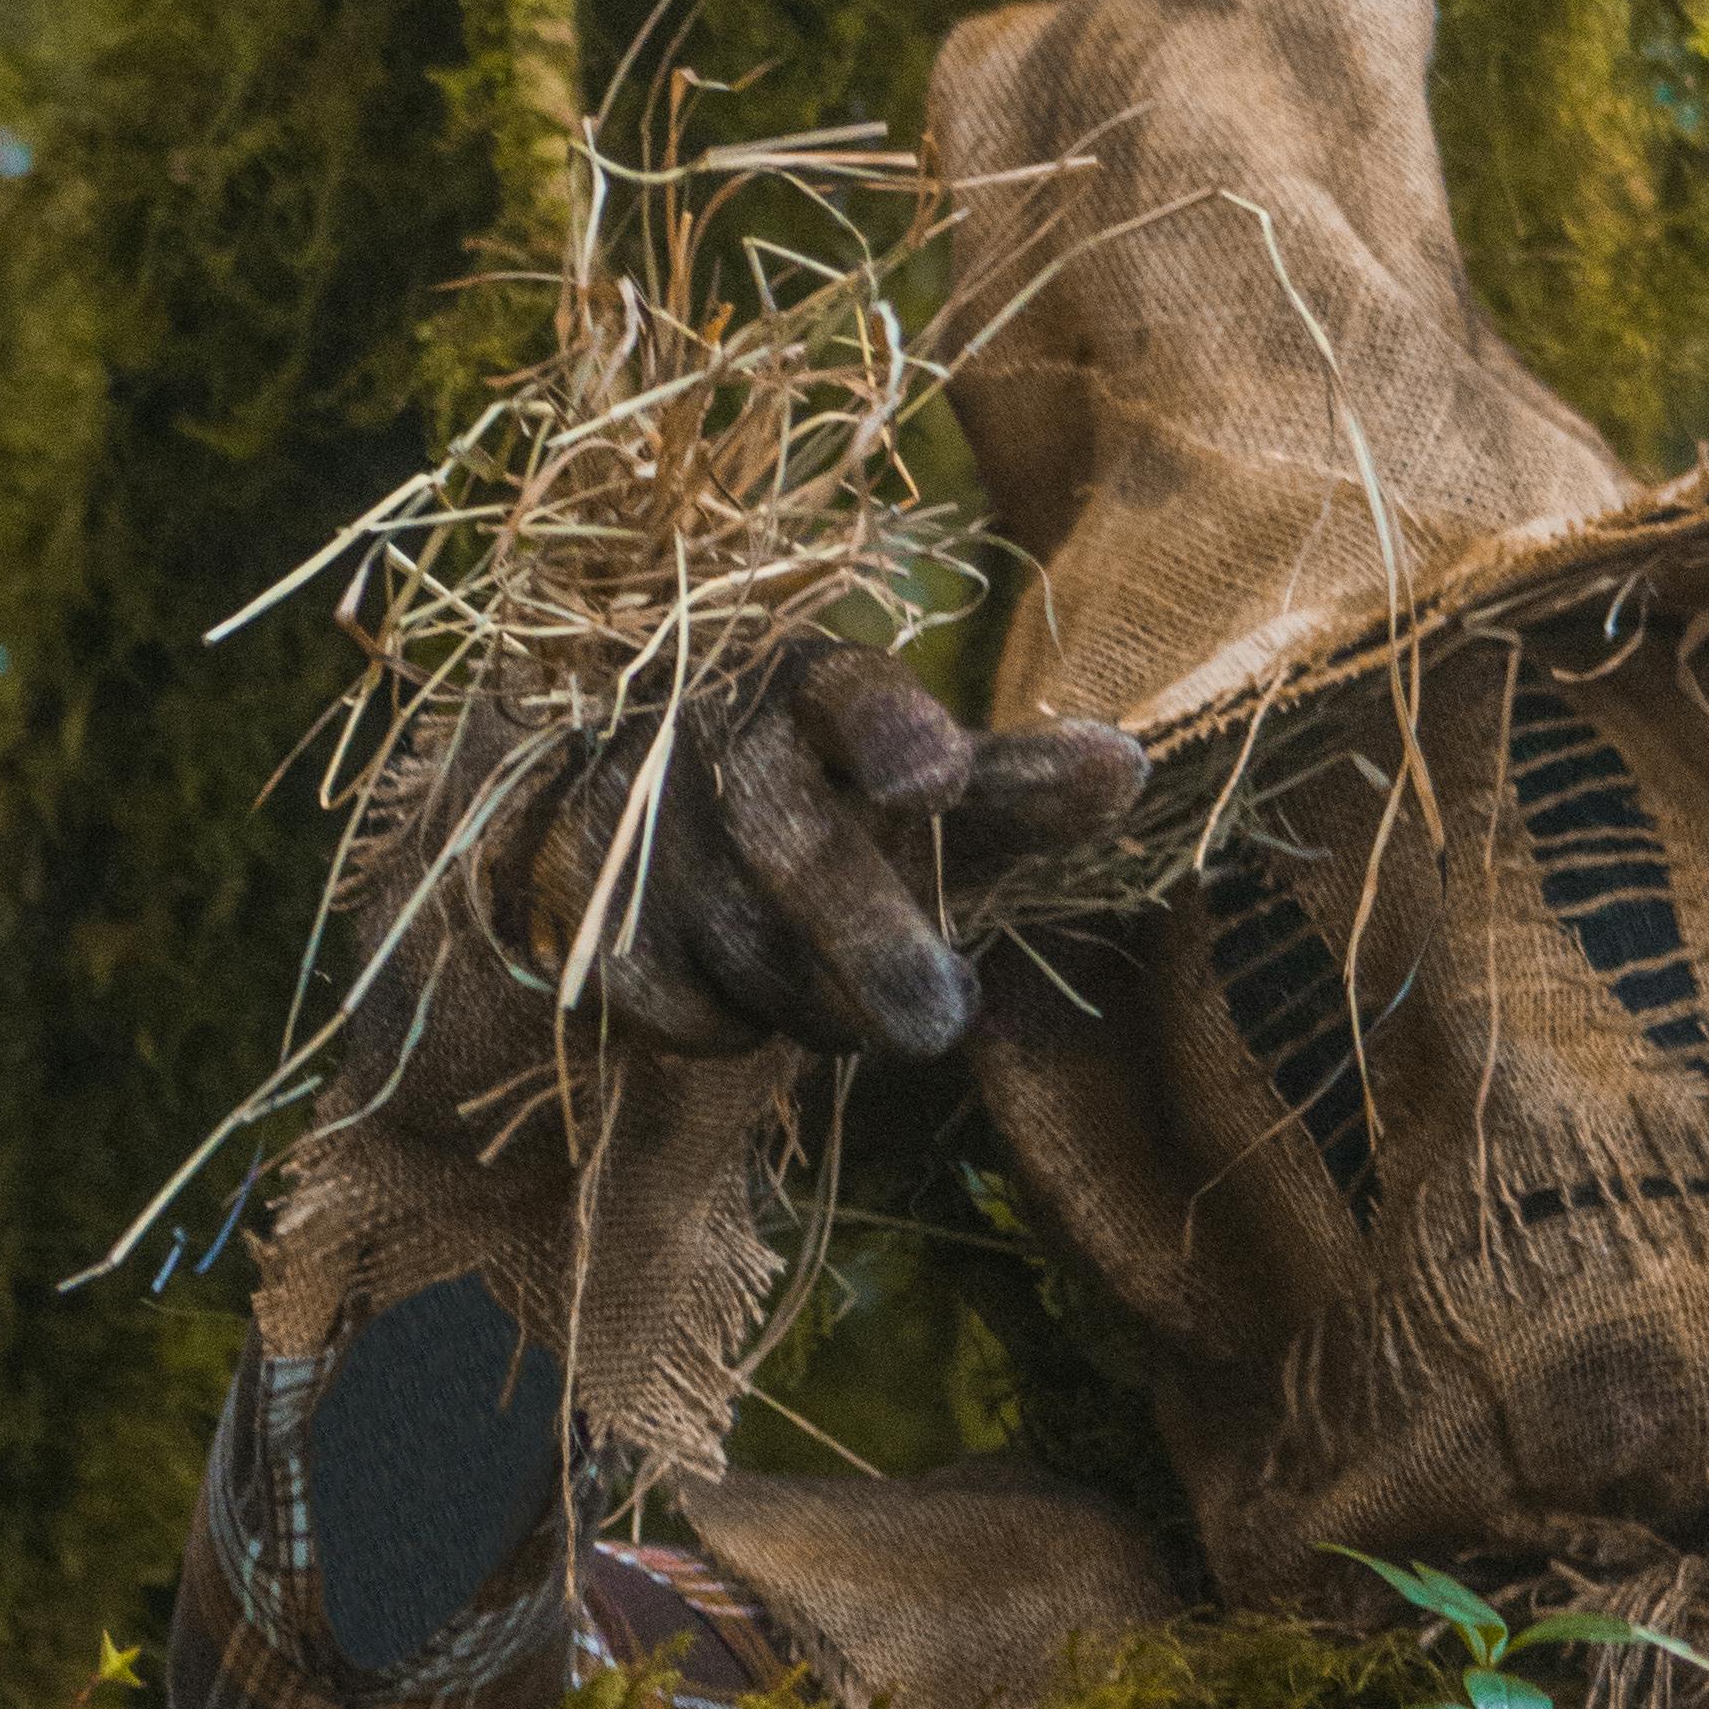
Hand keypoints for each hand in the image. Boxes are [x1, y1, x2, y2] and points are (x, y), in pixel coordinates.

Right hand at [498, 645, 1142, 1066]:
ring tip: (857, 1003)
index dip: (890, 731)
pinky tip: (745, 994)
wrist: (622, 818)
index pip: (852, 696)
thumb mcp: (922, 794)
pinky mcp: (582, 910)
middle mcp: (716, 736)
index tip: (933, 775)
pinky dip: (731, 1024)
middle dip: (875, 946)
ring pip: (751, 953)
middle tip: (941, 1022)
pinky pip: (682, 1006)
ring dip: (824, 1004)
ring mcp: (637, 825)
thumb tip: (1127, 769)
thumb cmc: (822, 803)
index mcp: (814, 684)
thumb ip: (1016, 789)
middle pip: (802, 853)